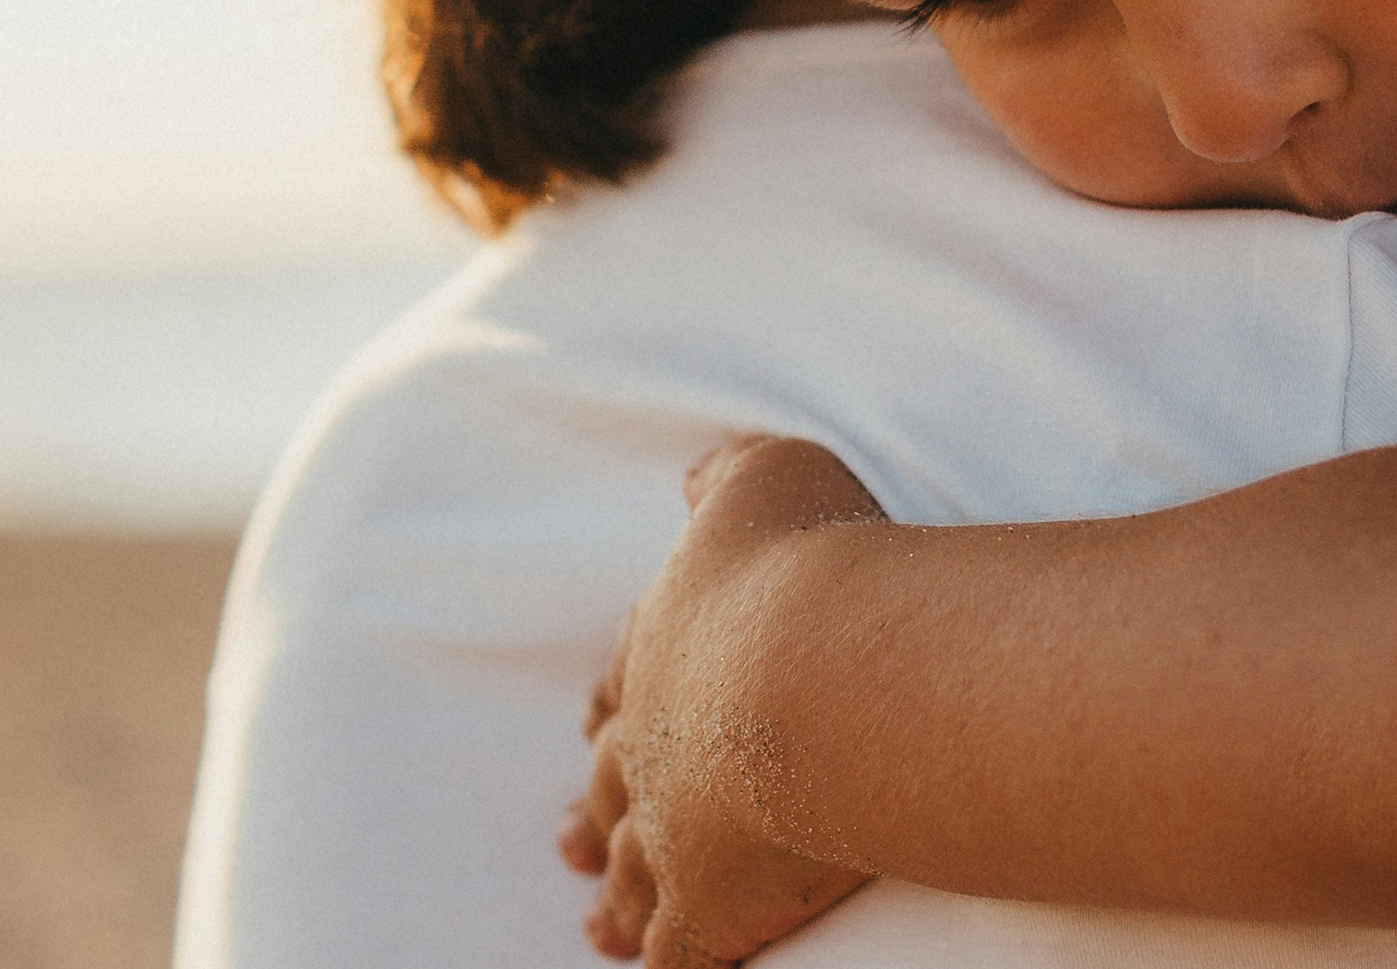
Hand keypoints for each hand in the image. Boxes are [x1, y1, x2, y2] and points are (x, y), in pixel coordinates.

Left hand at [560, 435, 888, 961]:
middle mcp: (653, 742)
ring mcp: (675, 829)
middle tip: (569, 843)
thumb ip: (727, 476)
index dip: (613, 706)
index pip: (625, 683)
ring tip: (596, 925)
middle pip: (613, 785)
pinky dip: (667, 959)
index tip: (593, 726)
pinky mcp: (711, 903)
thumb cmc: (810, 562)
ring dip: (616, 898)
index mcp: (662, 649)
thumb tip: (698, 476)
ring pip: (632, 874)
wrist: (827, 667)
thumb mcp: (768, 477)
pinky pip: (679, 949)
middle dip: (596, 812)